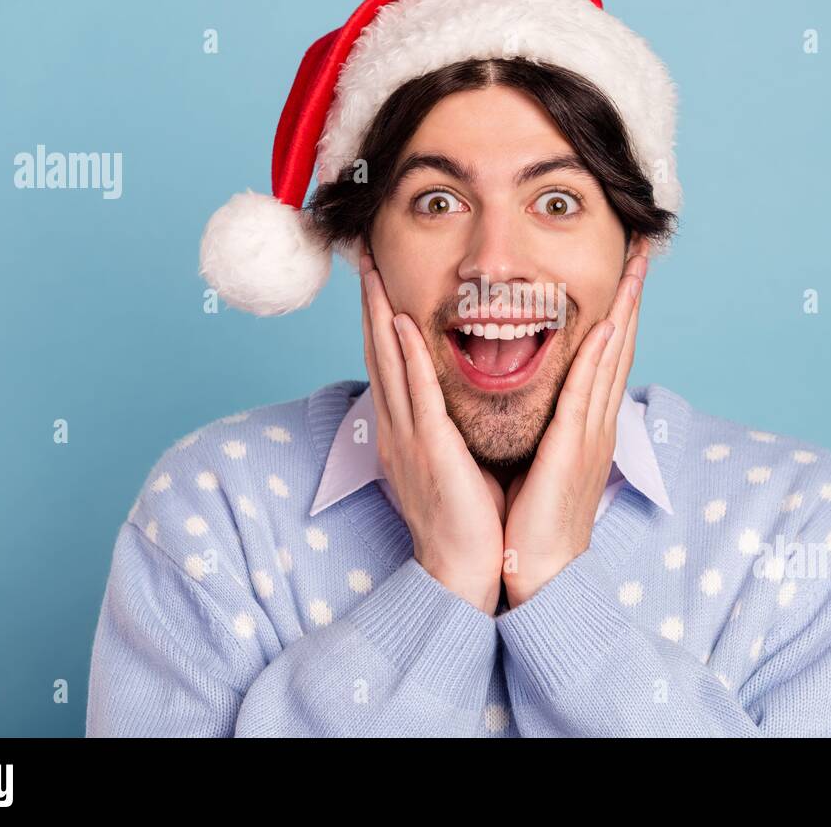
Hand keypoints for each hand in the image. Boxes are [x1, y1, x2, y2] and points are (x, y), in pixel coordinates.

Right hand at [360, 251, 506, 614]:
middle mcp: (397, 429)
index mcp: (404, 433)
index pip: (388, 366)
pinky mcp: (429, 449)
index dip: (380, 321)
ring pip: (389, 364)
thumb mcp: (451, 463)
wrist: (462, 570)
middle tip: (364, 260)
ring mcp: (408, 438)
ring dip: (380, 315)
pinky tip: (400, 322)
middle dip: (371, 305)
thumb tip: (454, 401)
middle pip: (379, 354)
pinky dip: (405, 356)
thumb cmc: (466, 521)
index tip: (378, 282)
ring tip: (373, 273)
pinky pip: (415, 393)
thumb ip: (447, 428)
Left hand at [501, 240, 648, 607]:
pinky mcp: (574, 451)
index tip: (624, 271)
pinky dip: (598, 360)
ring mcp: (591, 435)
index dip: (618, 310)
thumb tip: (536, 393)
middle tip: (641, 250)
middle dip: (631, 297)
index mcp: (587, 424)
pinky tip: (604, 328)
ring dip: (623, 312)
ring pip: (611, 361)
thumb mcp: (541, 457)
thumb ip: (545, 422)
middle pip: (620, 347)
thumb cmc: (534, 519)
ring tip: (633, 271)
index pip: (607, 355)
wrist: (539, 570)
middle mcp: (597, 423)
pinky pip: (586, 395)